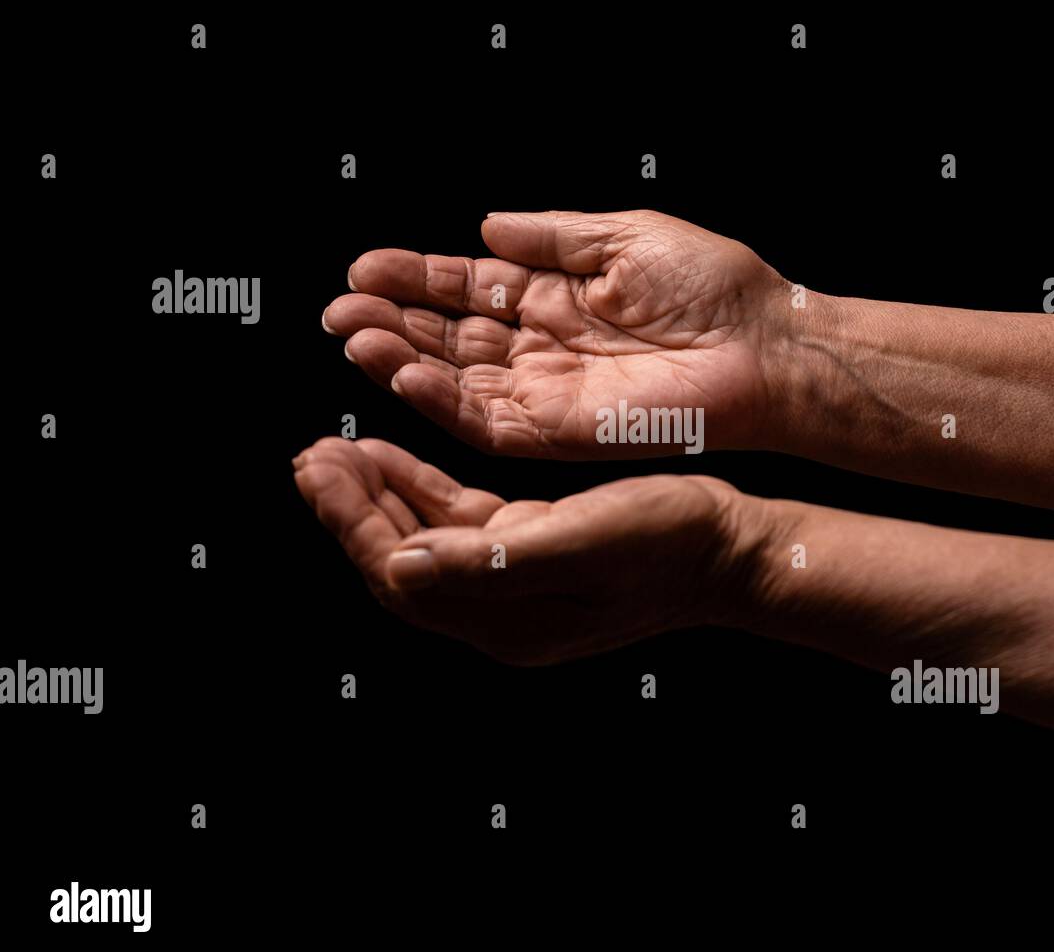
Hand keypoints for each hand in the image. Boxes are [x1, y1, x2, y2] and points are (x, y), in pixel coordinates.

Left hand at [292, 437, 760, 664]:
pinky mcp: (530, 546)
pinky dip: (419, 489)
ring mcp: (513, 579)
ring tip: (336, 451)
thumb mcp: (579, 545)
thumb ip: (490, 561)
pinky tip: (392, 458)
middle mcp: (499, 606)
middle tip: (311, 456)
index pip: (401, 574)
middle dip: (350, 509)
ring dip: (376, 496)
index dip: (352, 523)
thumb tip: (403, 565)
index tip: (318, 470)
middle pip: (399, 560)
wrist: (727, 548)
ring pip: (421, 538)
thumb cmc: (668, 546)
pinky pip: (456, 520)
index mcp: (504, 617)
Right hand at [321, 210, 790, 457]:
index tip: (365, 268)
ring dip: (402, 363)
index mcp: (554, 295)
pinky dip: (443, 402)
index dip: (415, 278)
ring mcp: (547, 391)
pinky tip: (404, 378)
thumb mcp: (624, 237)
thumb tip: (486, 225)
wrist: (763, 345)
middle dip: (392, 321)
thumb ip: (551, 237)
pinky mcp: (559, 432)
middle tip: (340, 308)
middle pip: (448, 338)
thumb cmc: (713, 287)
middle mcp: (541, 345)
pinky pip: (487, 421)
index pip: (466, 288)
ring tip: (356, 338)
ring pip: (456, 382)